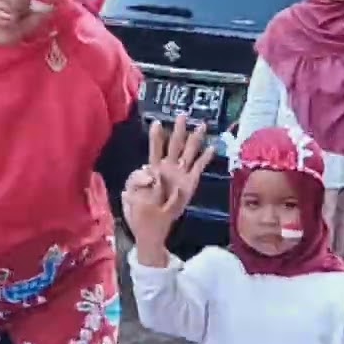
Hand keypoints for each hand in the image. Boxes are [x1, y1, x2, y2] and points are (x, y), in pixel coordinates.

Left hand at [122, 115, 213, 244]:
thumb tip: (149, 172)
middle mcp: (168, 168)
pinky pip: (199, 168)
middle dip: (179, 130)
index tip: (157, 122)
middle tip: (183, 115)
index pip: (155, 149)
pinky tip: (212, 148)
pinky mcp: (190, 184)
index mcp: (153, 169)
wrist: (151, 228)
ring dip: (195, 139)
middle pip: (175, 145)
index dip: (156, 137)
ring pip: (189, 153)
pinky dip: (206, 158)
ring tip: (202, 125)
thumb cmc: (139, 210)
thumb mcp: (130, 194)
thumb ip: (136, 180)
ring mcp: (180, 175)